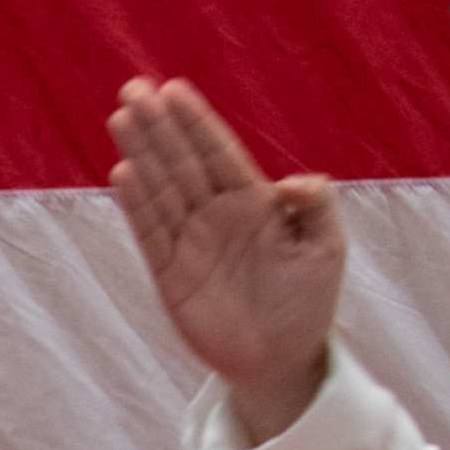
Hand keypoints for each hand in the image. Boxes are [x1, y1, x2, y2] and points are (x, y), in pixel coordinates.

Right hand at [105, 77, 343, 442]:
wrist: (282, 361)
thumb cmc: (308, 303)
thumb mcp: (328, 249)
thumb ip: (317, 207)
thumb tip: (289, 182)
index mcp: (253, 203)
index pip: (219, 153)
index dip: (196, 122)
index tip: (174, 89)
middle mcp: (216, 216)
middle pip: (182, 162)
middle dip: (159, 126)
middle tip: (134, 88)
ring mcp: (190, 243)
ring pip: (161, 189)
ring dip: (141, 154)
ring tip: (121, 118)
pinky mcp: (170, 276)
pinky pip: (150, 234)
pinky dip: (137, 206)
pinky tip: (124, 174)